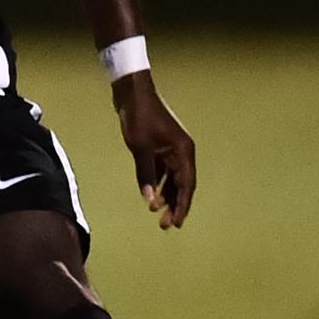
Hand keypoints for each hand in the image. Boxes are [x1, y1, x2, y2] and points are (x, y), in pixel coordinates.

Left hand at [112, 72, 196, 228]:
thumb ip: (145, 174)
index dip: (182, 206)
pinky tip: (151, 195)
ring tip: (157, 215)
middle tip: (165, 225)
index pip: (186, 185)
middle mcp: (181, 152)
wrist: (132, 92)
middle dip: (174, 205)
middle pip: (181, 184)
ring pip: (172, 178)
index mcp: (183, 152)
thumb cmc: (138, 117)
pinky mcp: (159, 146)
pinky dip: (158, 183)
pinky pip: (162, 170)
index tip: (176, 223)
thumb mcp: (140, 148)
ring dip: (166, 195)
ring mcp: (171, 149)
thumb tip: (150, 201)